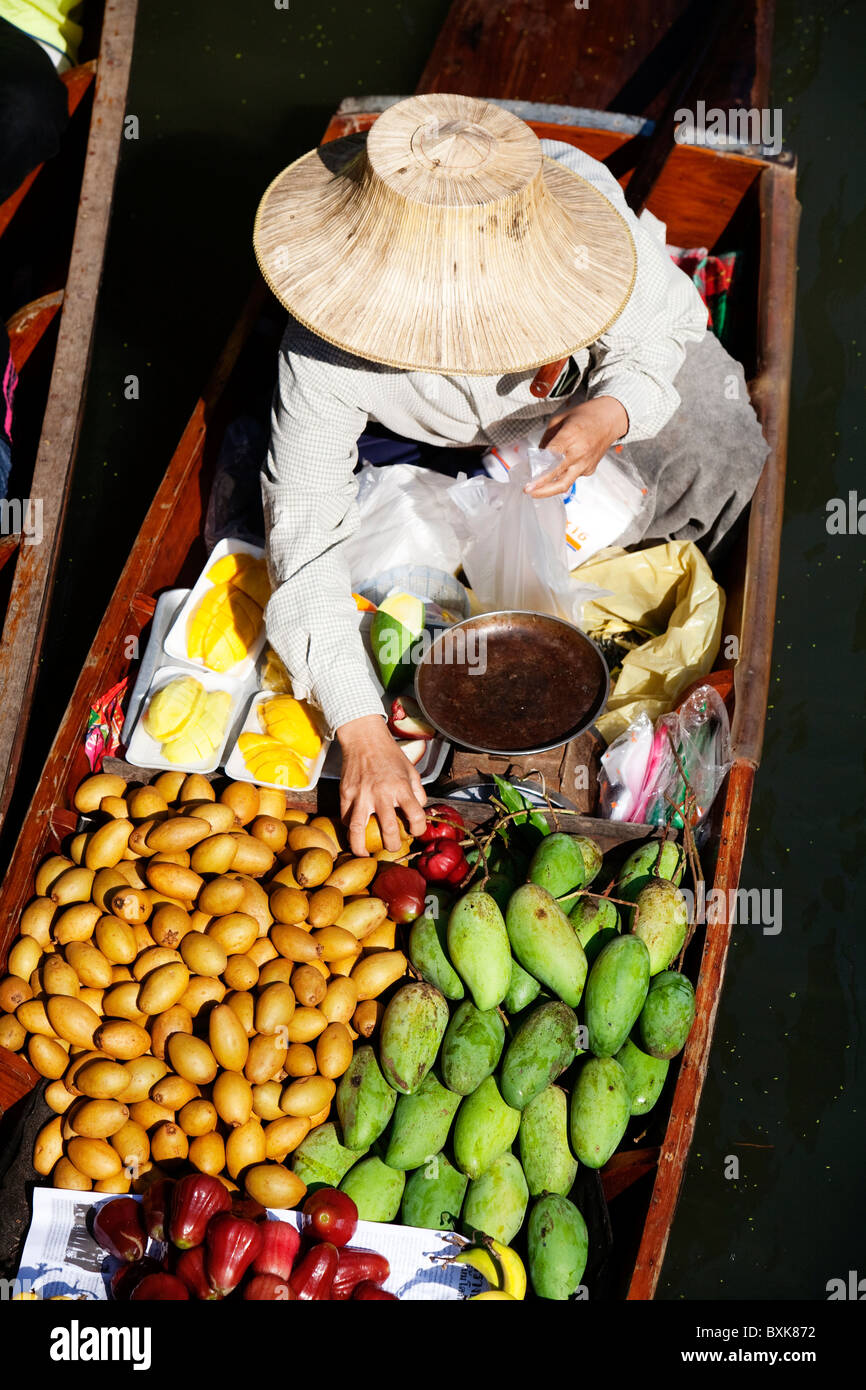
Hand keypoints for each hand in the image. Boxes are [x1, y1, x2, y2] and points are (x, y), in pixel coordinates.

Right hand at [338, 714, 427, 856]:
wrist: (364, 738)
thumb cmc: (389, 754)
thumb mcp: (410, 770)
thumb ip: (417, 792)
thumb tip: (420, 810)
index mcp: (401, 787)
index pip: (416, 816)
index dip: (418, 829)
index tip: (415, 831)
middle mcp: (381, 793)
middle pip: (388, 829)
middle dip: (392, 845)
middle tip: (392, 847)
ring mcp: (361, 794)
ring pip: (358, 830)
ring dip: (361, 847)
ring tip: (365, 854)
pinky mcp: (345, 793)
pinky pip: (346, 817)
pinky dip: (350, 828)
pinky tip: (355, 832)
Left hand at [524, 396, 628, 497]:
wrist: (610, 419)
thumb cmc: (585, 416)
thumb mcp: (559, 419)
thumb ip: (546, 439)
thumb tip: (537, 457)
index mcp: (570, 436)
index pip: (551, 459)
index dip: (539, 472)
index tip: (528, 481)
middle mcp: (579, 453)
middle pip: (559, 478)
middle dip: (541, 488)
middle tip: (528, 491)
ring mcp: (586, 463)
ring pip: (566, 484)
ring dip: (549, 490)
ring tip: (536, 491)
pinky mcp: (590, 469)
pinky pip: (572, 477)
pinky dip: (561, 477)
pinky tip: (557, 472)